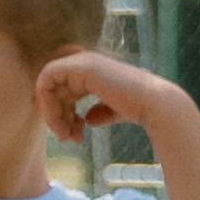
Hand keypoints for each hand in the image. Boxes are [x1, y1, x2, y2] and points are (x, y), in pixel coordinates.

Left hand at [37, 52, 191, 149]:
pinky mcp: (79, 65)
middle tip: (66, 138)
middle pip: (52, 91)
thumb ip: (99, 113)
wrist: (153, 105)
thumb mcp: (113, 111)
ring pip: (46, 88)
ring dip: (52, 116)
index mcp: (91, 71)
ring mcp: (81, 61)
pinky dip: (49, 105)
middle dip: (56, 117)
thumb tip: (88, 119)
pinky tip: (62, 124)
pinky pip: (46, 80)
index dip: (61, 114)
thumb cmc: (138, 108)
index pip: (61, 91)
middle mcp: (84, 62)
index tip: (72, 135)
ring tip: (66, 136)